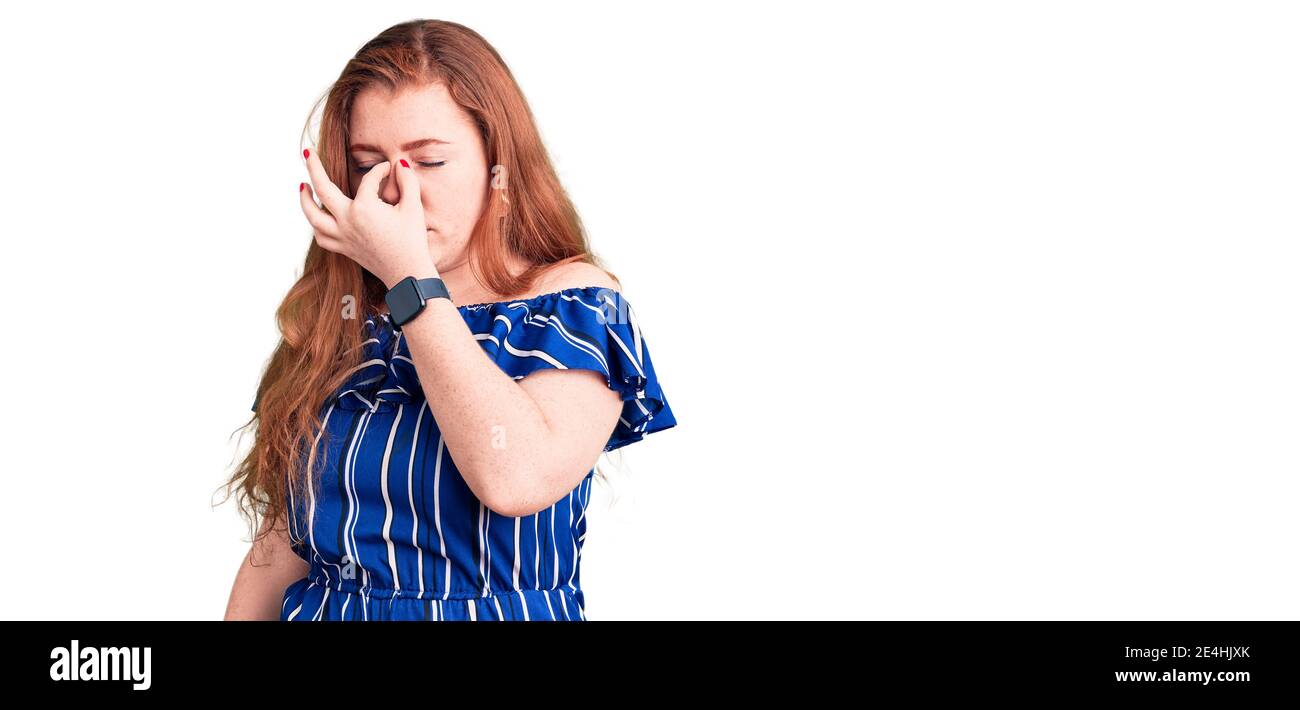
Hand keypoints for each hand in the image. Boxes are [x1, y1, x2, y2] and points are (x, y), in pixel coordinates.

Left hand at [298, 149, 436, 287]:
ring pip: (313, 216)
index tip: (389, 168)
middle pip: (323, 189)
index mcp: (365, 208)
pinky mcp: (343, 248)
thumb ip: (408, 181)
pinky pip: (321, 236)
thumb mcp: (414, 208)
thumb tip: (399, 163)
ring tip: (302, 186)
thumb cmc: (412, 241)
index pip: (369, 179)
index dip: (380, 170)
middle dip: (313, 167)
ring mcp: (342, 236)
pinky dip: (316, 226)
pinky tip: (317, 217)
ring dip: (305, 200)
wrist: (407, 273)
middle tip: (308, 152)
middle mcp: (348, 220)